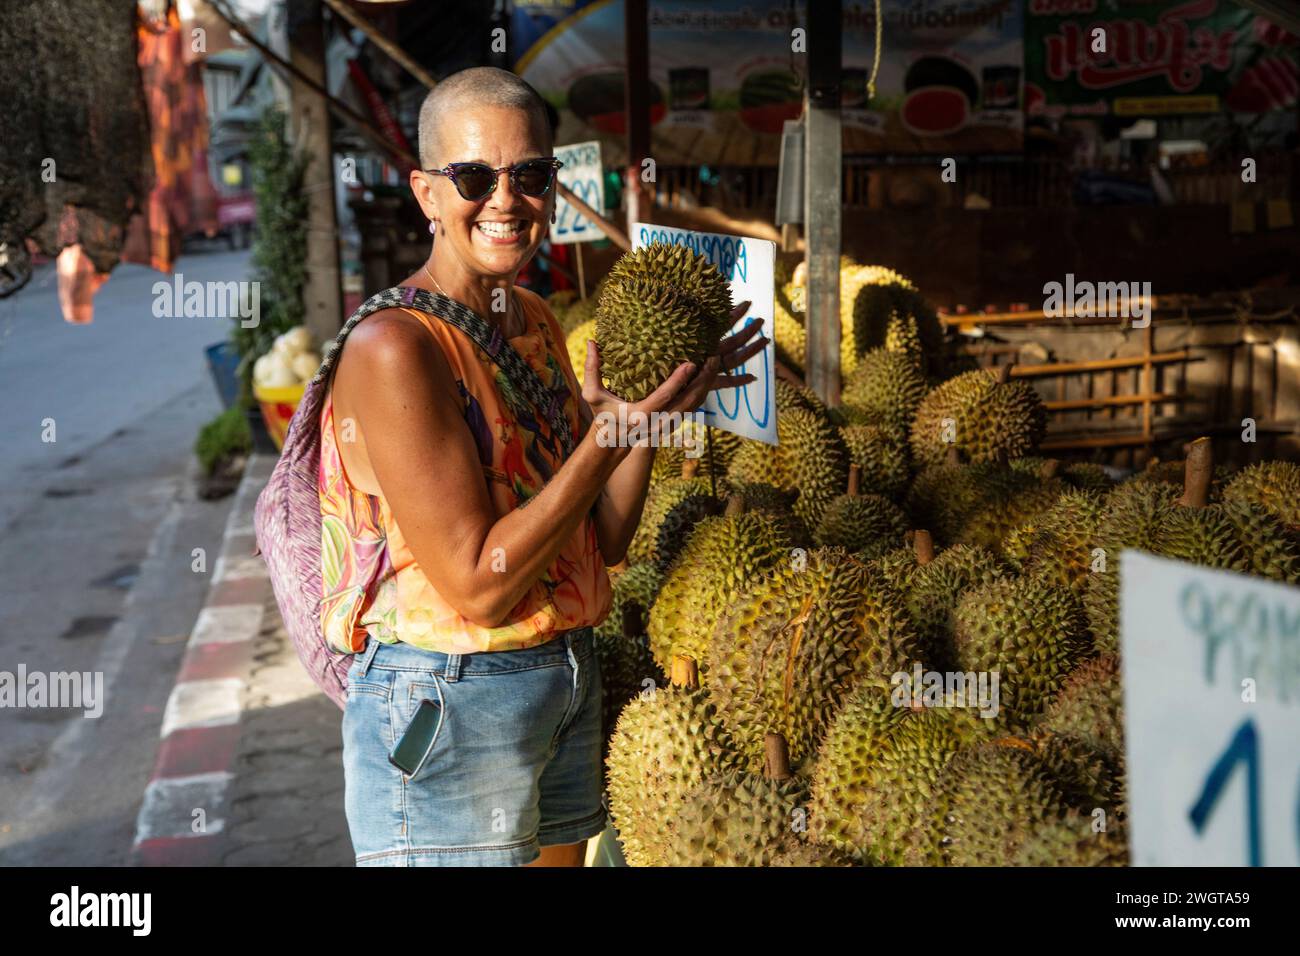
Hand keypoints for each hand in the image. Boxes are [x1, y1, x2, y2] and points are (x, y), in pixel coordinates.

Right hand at [581, 300, 767, 423]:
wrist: (613, 442)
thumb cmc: (602, 415)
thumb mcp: (592, 394)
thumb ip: (591, 369)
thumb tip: (591, 341)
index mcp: (641, 415)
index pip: (665, 396)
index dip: (679, 380)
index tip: (691, 363)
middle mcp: (659, 422)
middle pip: (689, 400)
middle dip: (704, 379)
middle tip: (713, 356)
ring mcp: (670, 424)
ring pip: (696, 403)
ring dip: (709, 383)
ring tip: (716, 359)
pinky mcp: (675, 421)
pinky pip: (695, 405)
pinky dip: (705, 389)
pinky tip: (711, 372)